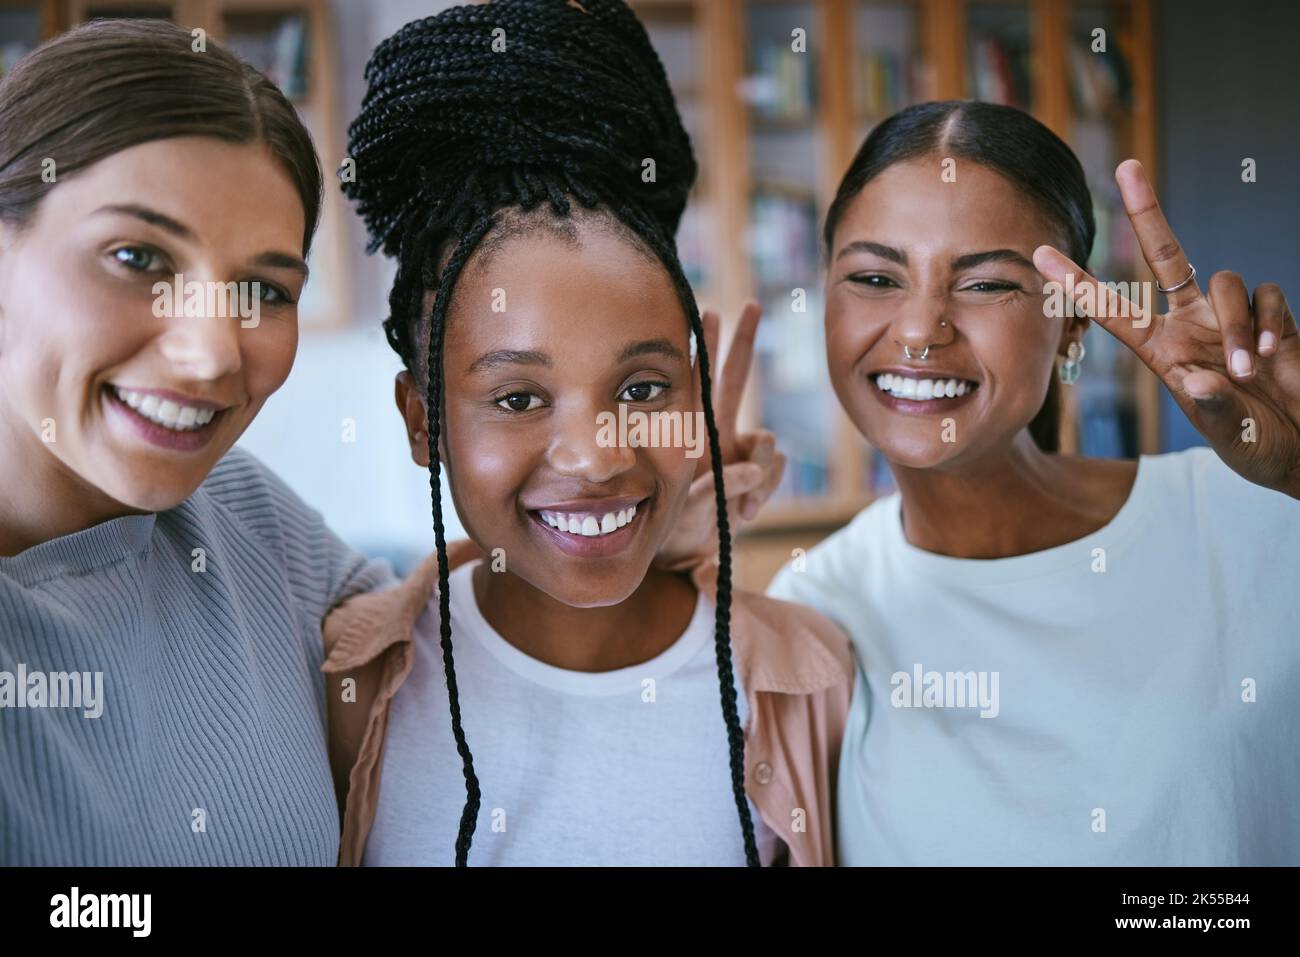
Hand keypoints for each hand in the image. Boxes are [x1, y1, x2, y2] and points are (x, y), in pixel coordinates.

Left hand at [655, 301, 786, 569]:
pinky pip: (774, 466)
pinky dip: (765, 489)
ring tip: (739, 507)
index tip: (711, 310)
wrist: (683, 555)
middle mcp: (714, 434)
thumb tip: (751, 469)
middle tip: (751, 304)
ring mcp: (737, 452)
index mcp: (690, 434)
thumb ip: (720, 488)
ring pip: (766, 439)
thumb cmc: (671, 530)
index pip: (698, 382)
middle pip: (734, 379)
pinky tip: (746, 514)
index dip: (706, 346)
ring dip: (760, 471)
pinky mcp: (754, 473)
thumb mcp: (691, 509)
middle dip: (743, 341)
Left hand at [1033, 159, 1299, 499]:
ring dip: (1234, 324)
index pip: (1114, 310)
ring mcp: (1230, 316)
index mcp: (1163, 352)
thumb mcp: (1228, 435)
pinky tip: (1271, 354)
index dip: (1078, 283)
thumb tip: (1200, 377)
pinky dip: (1266, 321)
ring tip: (1247, 369)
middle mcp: (1190, 324)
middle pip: (1166, 254)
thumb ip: (1212, 408)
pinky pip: (1265, 293)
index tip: (1042, 254)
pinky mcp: (1271, 314)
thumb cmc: (1257, 443)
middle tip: (1127, 167)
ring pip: (1223, 282)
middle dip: (1147, 211)